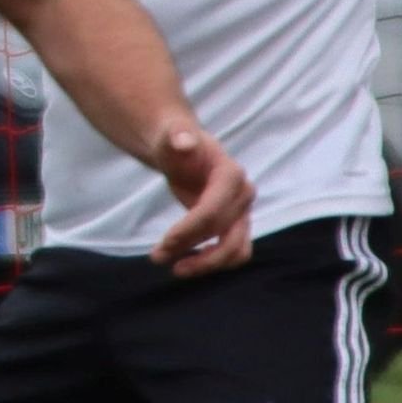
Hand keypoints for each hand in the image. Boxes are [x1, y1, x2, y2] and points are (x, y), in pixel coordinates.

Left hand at [143, 116, 253, 276]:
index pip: (213, 212)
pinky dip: (213, 262)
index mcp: (231, 175)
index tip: (163, 243)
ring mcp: (243, 211)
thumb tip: (183, 142)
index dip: (188, 231)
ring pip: (236, 250)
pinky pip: (233, 252)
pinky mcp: (237, 224)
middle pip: (225, 234)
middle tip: (158, 257)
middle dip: (192, 248)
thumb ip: (178, 136)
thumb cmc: (176, 142)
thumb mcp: (172, 135)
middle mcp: (244, 195)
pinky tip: (186, 261)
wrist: (184, 149)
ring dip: (207, 264)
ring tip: (174, 268)